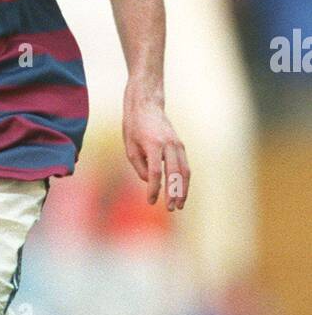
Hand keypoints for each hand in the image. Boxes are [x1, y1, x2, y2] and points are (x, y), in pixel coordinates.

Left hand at [122, 89, 189, 210]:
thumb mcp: (130, 147)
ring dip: (183, 189)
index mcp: (154, 144)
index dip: (154, 189)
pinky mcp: (181, 145)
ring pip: (185, 171)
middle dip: (174, 193)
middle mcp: (169, 144)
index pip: (156, 172)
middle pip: (175, 174)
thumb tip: (150, 181)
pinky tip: (181, 191)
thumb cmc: (134, 127)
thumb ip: (140, 166)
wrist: (147, 105)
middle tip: (171, 209)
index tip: (151, 201)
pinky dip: (185, 180)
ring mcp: (177, 144)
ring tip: (180, 204)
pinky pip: (185, 165)